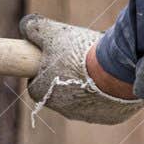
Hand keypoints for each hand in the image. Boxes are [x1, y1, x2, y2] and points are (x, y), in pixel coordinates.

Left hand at [19, 15, 143, 124]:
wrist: (117, 69)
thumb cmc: (79, 53)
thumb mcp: (52, 33)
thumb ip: (35, 28)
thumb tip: (26, 25)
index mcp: (43, 93)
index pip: (36, 83)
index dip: (44, 70)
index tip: (54, 58)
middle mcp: (63, 110)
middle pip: (61, 92)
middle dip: (68, 77)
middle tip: (79, 59)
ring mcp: (88, 116)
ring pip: (85, 100)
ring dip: (89, 86)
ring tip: (99, 67)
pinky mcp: (111, 118)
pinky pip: (107, 105)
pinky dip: (109, 93)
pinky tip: (115, 77)